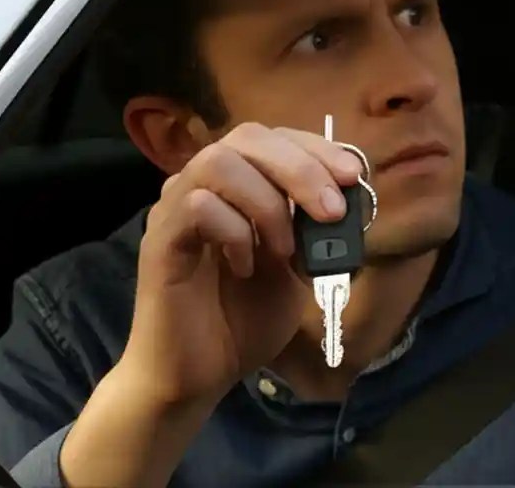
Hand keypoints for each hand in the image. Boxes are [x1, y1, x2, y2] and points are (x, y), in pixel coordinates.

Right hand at [119, 122, 362, 407]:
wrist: (196, 377)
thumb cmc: (240, 321)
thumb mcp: (295, 271)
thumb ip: (315, 233)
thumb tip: (350, 203)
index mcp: (235, 186)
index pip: (272, 138)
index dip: (316, 148)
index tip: (354, 176)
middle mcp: (201, 186)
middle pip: (247, 137)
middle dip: (301, 168)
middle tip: (331, 212)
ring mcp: (175, 209)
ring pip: (219, 162)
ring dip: (267, 202)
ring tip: (284, 249)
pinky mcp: (160, 241)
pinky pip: (196, 206)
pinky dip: (234, 231)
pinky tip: (245, 266)